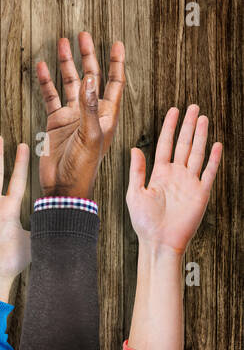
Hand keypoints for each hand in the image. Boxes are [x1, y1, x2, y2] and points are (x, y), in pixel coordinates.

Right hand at [35, 32, 124, 197]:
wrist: (63, 186)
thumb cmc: (84, 167)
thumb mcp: (90, 137)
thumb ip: (88, 108)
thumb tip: (89, 79)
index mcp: (106, 115)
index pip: (114, 83)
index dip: (116, 63)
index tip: (116, 43)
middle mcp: (91, 111)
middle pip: (91, 77)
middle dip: (88, 56)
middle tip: (83, 35)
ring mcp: (72, 116)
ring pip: (70, 83)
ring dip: (66, 64)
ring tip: (61, 43)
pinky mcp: (55, 121)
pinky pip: (50, 96)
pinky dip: (46, 82)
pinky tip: (42, 67)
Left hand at [126, 106, 221, 253]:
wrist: (159, 242)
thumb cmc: (143, 222)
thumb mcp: (134, 193)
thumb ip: (137, 170)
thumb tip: (134, 148)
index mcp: (159, 173)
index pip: (166, 144)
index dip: (170, 127)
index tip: (174, 110)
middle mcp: (176, 175)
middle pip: (184, 144)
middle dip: (188, 125)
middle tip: (194, 107)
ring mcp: (190, 183)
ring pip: (197, 154)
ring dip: (200, 136)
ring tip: (204, 118)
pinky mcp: (201, 194)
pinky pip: (208, 173)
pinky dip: (213, 159)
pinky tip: (216, 144)